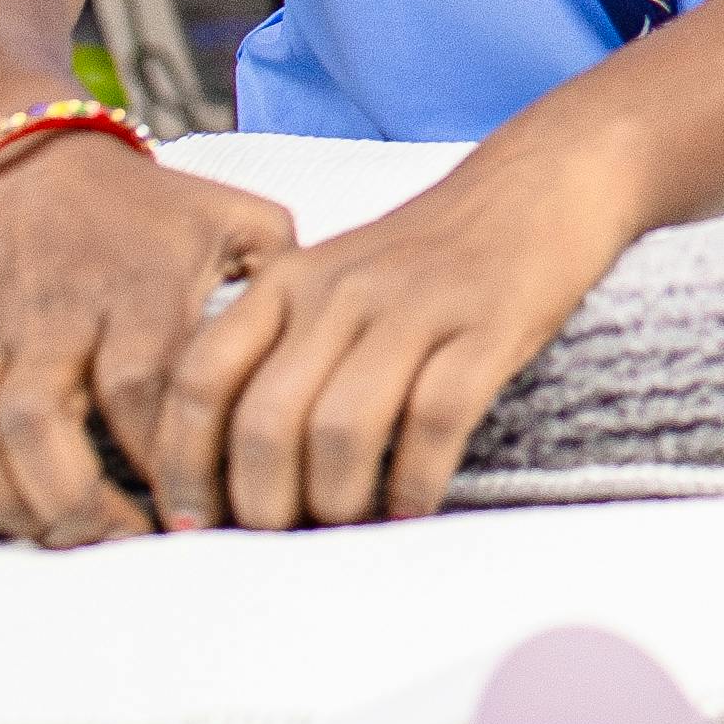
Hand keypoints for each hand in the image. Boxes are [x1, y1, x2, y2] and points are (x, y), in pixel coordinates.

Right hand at [0, 138, 295, 546]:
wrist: (21, 152)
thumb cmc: (148, 206)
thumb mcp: (236, 215)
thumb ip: (290, 275)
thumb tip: (341, 350)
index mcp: (132, 289)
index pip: (145, 390)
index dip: (169, 461)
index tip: (201, 514)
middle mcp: (48, 315)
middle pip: (40, 423)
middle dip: (78, 501)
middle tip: (122, 543)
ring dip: (7, 500)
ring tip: (57, 537)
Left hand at [152, 130, 649, 529]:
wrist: (539, 185)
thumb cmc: (428, 254)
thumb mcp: (334, 281)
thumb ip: (282, 351)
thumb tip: (232, 471)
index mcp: (288, 280)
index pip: (201, 378)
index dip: (184, 463)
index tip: (191, 521)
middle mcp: (341, 290)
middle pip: (266, 418)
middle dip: (261, 502)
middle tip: (279, 538)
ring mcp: (416, 306)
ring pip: (341, 428)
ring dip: (337, 501)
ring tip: (348, 524)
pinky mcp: (487, 326)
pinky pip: (435, 420)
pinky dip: (416, 481)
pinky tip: (412, 504)